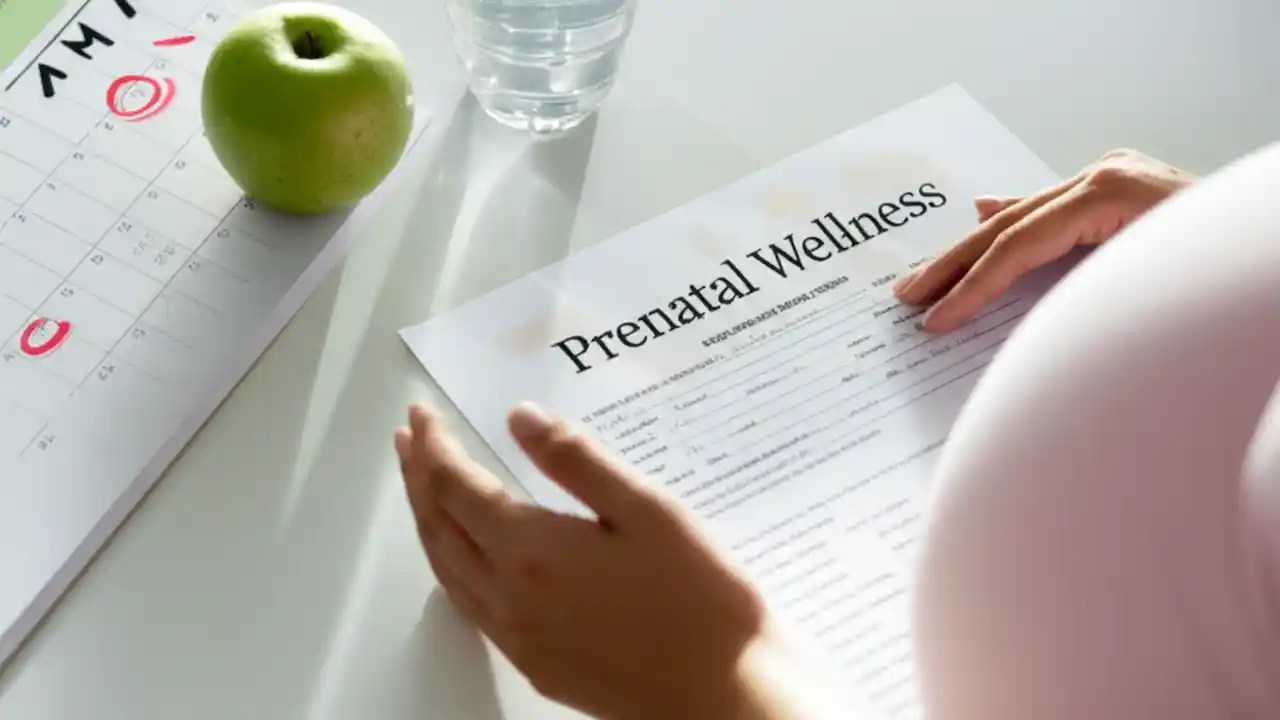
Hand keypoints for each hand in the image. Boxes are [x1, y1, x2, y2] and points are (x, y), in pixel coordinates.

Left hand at [395, 403, 823, 719]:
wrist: (726, 698)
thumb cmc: (701, 600)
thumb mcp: (649, 510)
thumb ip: (577, 460)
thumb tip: (519, 417)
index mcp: (533, 552)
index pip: (457, 486)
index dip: (435, 446)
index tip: (424, 411)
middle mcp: (510, 599)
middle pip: (438, 527)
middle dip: (418, 477)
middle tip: (411, 437)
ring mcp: (518, 639)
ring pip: (446, 569)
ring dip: (428, 520)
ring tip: (422, 483)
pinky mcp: (535, 665)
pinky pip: (469, 605)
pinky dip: (450, 565)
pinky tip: (462, 552)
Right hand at [894, 149, 1195, 331]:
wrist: (1267, 257)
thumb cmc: (1217, 284)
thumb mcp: (1137, 292)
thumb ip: (1067, 301)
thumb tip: (1006, 298)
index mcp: (1112, 194)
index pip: (1019, 245)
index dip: (970, 286)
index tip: (933, 320)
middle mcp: (1110, 177)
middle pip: (1011, 224)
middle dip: (955, 264)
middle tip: (906, 293)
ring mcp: (1119, 180)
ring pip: (1027, 214)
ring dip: (974, 248)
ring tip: (928, 274)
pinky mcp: (1126, 193)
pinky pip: (1055, 210)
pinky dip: (1018, 220)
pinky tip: (986, 214)